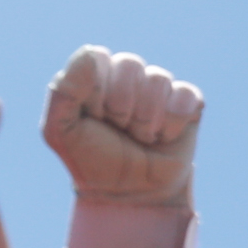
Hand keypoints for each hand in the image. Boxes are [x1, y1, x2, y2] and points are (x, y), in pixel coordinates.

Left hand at [42, 47, 200, 208]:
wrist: (127, 195)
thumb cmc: (92, 159)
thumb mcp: (60, 131)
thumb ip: (63, 91)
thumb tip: (90, 52)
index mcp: (96, 75)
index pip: (98, 58)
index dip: (95, 91)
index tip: (92, 118)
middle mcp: (128, 76)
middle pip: (129, 64)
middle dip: (120, 107)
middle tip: (117, 130)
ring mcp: (159, 89)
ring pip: (158, 79)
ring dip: (145, 119)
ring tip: (140, 137)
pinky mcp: (187, 104)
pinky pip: (185, 96)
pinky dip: (171, 124)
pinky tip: (162, 138)